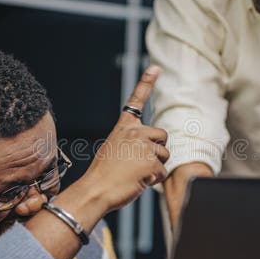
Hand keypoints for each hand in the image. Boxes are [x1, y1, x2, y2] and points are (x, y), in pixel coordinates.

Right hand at [80, 66, 168, 212]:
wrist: (95, 190)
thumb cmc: (102, 175)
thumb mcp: (113, 149)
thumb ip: (130, 143)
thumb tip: (148, 148)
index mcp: (124, 127)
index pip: (136, 100)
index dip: (146, 82)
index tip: (155, 68)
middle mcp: (135, 132)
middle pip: (162, 136)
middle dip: (157, 150)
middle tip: (139, 163)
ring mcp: (144, 146)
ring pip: (164, 155)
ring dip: (155, 167)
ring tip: (135, 174)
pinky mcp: (151, 162)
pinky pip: (162, 171)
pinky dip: (154, 180)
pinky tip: (138, 181)